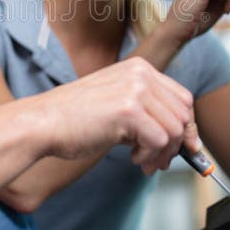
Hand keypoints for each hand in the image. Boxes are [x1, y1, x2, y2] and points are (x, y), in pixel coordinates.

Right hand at [37, 57, 198, 174]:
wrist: (42, 122)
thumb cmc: (73, 117)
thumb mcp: (115, 101)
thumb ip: (145, 109)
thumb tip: (180, 136)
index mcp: (138, 68)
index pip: (182, 97)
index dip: (186, 125)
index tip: (184, 146)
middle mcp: (140, 74)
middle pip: (183, 114)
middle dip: (177, 144)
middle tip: (158, 161)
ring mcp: (135, 90)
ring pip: (175, 130)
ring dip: (162, 153)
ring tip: (143, 161)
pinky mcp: (129, 111)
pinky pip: (160, 141)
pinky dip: (149, 156)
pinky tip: (132, 157)